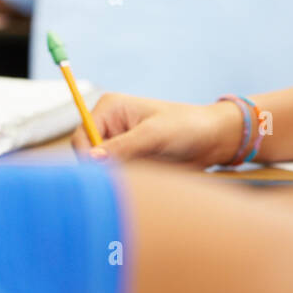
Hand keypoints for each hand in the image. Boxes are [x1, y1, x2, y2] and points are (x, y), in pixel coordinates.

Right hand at [71, 93, 244, 167]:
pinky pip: (117, 179)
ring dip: (118, 178)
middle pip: (88, 158)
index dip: (89, 159)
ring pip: (102, 172)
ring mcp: (118, 146)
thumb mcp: (155, 134)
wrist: (212, 139)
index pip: (80, 138)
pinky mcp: (129, 162)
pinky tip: (147, 179)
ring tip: (145, 174)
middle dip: (105, 171)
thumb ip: (124, 146)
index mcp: (109, 109)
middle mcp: (109, 126)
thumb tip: (92, 158)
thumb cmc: (187, 126)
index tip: (107, 174)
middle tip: (132, 175)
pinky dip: (127, 183)